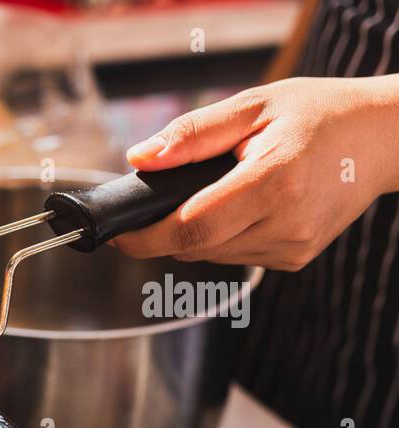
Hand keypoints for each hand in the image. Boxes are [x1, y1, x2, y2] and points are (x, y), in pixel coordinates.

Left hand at [111, 76, 398, 270]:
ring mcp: (294, 247)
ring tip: (212, 194)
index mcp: (275, 182)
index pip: (191, 227)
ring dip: (194, 233)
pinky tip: (242, 207)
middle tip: (158, 203)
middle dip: (164, 231)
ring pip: (212, 256)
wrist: (383, 137)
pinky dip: (223, 237)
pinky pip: (236, 256)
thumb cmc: (319, 114)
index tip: (118, 235)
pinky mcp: (296, 258)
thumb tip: (140, 159)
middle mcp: (287, 223)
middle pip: (195, 247)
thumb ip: (192, 135)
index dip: (145, 238)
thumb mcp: (253, 106)